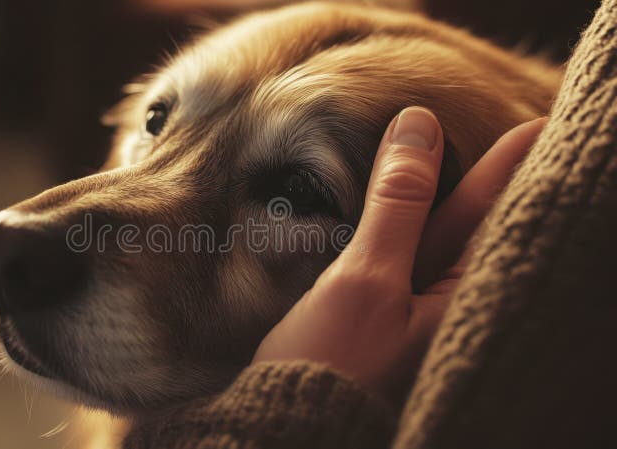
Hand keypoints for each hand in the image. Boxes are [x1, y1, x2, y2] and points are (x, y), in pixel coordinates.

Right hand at [253, 107, 545, 400]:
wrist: (291, 424)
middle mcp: (445, 304)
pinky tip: (416, 206)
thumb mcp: (368, 277)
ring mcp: (412, 311)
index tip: (532, 123)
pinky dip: (407, 223)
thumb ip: (396, 203)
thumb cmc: (334, 362)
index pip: (496, 213)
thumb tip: (417, 126)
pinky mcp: (381, 316)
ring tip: (473, 158)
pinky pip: (405, 257)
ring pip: (435, 238)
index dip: (511, 164)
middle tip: (517, 132)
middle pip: (471, 223)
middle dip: (489, 176)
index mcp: (461, 297)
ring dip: (444, 195)